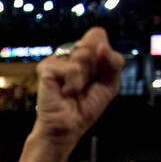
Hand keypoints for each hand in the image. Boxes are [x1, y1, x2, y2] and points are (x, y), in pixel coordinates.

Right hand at [32, 28, 122, 151]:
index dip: (103, 54)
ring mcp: (56, 59)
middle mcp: (67, 52)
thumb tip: (101, 47)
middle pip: (93, 43)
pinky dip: (73, 84)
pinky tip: (64, 92)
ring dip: (85, 77)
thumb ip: (114, 61)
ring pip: (84, 55)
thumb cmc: (86, 107)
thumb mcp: (110, 83)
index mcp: (83, 51)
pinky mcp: (46, 68)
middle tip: (84, 84)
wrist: (69, 127)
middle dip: (95, 67)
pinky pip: (72, 68)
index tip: (96, 75)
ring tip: (73, 90)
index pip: (98, 35)